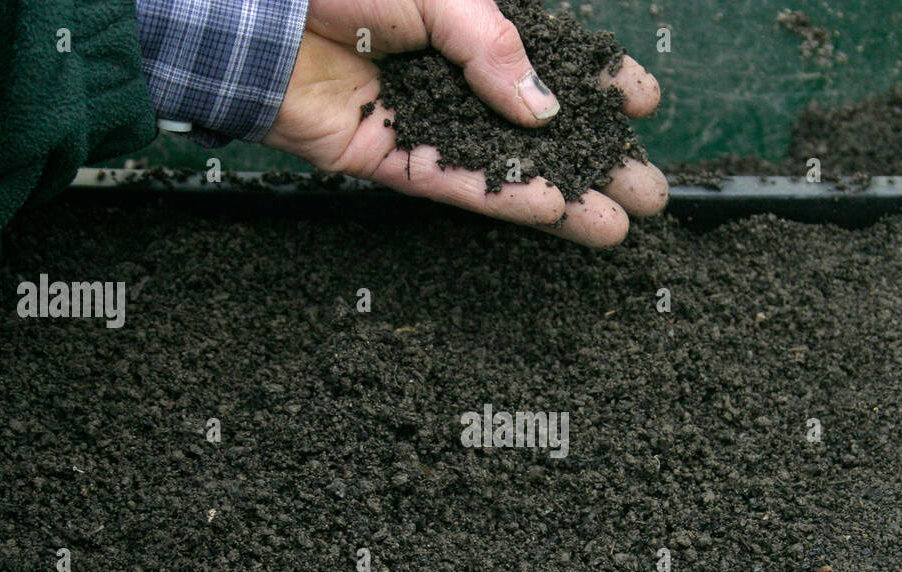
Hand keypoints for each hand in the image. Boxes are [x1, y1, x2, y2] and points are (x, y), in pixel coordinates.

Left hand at [261, 0, 667, 245]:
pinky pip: (459, 182)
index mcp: (468, 21)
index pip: (548, 58)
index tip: (642, 105)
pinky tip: (556, 213)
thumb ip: (498, 49)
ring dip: (565, 193)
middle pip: (539, 126)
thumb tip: (546, 109)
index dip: (597, 83)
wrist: (254, 9)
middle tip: (647, 189)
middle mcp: (452, 75)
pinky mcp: (389, 155)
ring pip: (508, 165)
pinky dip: (507, 198)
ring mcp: (425, 118)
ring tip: (618, 221)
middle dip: (597, 156)